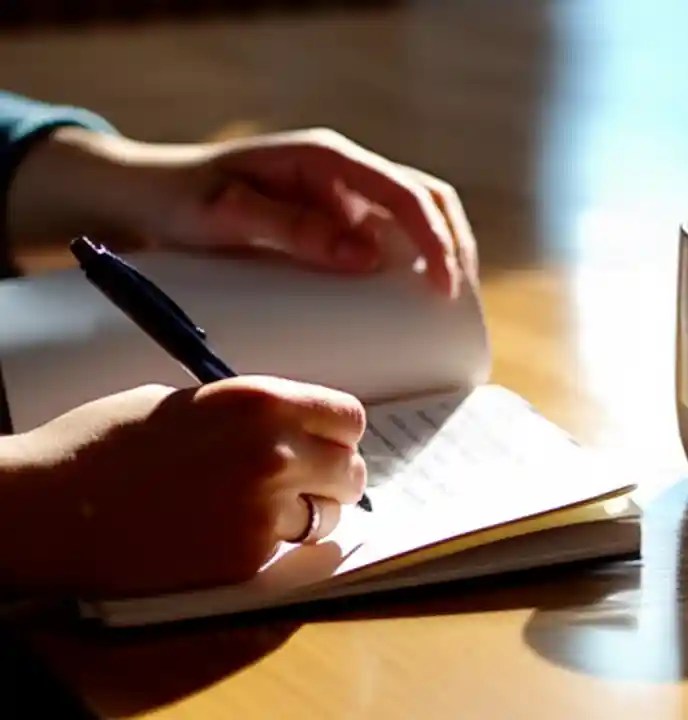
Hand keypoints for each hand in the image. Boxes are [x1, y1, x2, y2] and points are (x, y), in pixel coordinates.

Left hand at [8, 126, 476, 295]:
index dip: (435, 239)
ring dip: (440, 253)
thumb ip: (293, 230)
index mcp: (326, 159)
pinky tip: (414, 298)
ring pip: (416, 215)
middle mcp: (344, 171)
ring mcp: (343, 194)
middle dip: (453, 246)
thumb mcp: (225, 217)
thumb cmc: (178, 202)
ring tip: (445, 304)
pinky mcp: (335, 220)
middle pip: (427, 198)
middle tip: (455, 302)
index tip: (444, 286)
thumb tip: (369, 255)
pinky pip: (390, 236)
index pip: (406, 193)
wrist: (145, 197)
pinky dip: (413, 262)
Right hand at [8, 376, 365, 596]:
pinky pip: (290, 556)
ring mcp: (263, 510)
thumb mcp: (184, 402)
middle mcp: (274, 452)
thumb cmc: (103, 445)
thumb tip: (292, 432)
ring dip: (307, 518)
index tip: (326, 446)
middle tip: (303, 487)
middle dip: (329, 480)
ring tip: (264, 515)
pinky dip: (275, 552)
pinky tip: (237, 541)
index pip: (347, 419)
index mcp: (260, 401)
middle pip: (349, 471)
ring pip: (327, 518)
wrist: (50, 506)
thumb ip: (249, 416)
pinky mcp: (246, 561)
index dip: (337, 435)